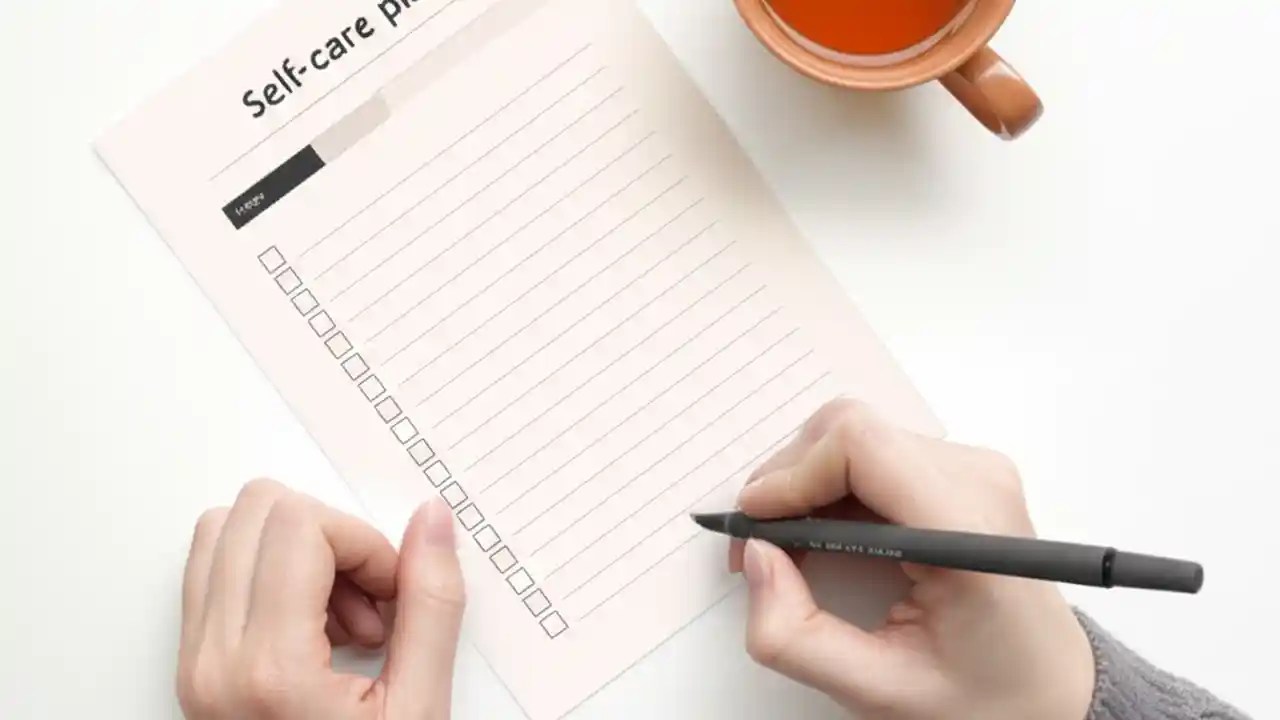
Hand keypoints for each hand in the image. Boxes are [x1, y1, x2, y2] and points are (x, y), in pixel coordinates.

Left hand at [177, 480, 464, 718]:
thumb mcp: (420, 709)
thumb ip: (433, 605)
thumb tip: (431, 521)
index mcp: (268, 670)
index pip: (298, 525)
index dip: (363, 540)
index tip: (394, 590)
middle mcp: (213, 660)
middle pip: (255, 511)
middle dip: (328, 536)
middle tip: (369, 597)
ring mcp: (193, 663)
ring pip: (224, 532)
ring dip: (294, 552)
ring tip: (343, 617)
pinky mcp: (191, 667)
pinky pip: (215, 572)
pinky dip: (270, 576)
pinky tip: (316, 629)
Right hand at [730, 399, 1094, 719]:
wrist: (1054, 693)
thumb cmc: (985, 699)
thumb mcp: (879, 691)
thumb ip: (796, 636)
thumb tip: (754, 558)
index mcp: (967, 531)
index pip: (862, 445)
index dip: (792, 473)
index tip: (754, 523)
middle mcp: (977, 480)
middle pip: (851, 430)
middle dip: (787, 480)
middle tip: (758, 544)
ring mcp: (973, 470)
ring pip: (855, 435)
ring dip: (806, 483)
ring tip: (788, 546)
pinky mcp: (960, 474)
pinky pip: (874, 453)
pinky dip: (831, 486)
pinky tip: (823, 537)